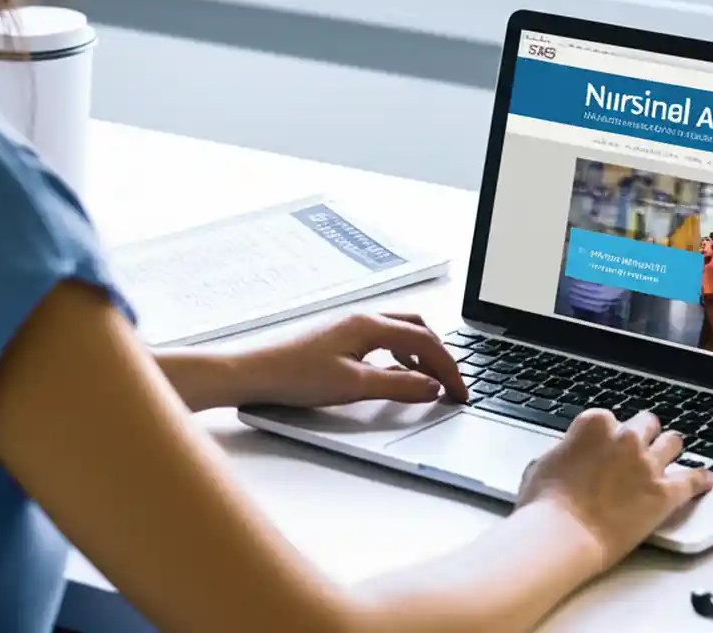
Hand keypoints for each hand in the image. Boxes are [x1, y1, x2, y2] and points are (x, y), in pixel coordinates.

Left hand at [246, 313, 469, 407]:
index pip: (426, 342)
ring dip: (422, 355)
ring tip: (431, 382)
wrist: (251, 373)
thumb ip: (398, 386)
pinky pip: (383, 342)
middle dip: (441, 356)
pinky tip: (397, 376)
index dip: (449, 369)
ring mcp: (350, 327)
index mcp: (370, 324)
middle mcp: (363, 319)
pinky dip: (401, 357)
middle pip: (418, 329)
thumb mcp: (354, 386)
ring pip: (401, 333)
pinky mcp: (339, 339)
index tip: (460, 393)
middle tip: (453, 385)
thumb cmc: (294, 375)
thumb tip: (432, 388)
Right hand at [516, 410, 712, 569]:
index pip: (609, 420)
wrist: (562, 535)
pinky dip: (700, 479)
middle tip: (642, 444)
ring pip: (672, 443)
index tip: (606, 447)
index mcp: (594, 425)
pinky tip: (705, 479)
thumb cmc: (545, 504)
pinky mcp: (665, 492)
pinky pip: (693, 480)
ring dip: (670, 448)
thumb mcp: (542, 464)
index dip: (607, 435)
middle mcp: (625, 438)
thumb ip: (565, 452)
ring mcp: (648, 464)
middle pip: (645, 425)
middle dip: (643, 434)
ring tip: (672, 452)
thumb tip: (568, 457)